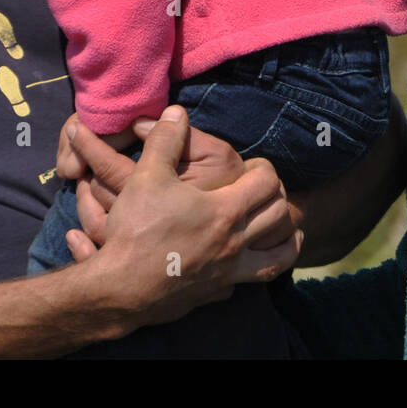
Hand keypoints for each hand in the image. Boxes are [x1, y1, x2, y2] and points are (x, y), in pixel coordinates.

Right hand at [62, 106, 301, 335]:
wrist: (119, 289)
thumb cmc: (136, 230)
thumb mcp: (147, 176)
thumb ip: (165, 140)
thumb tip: (177, 112)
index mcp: (225, 211)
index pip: (267, 183)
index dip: (265, 169)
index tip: (255, 166)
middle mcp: (235, 243)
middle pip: (278, 217)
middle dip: (278, 199)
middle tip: (266, 191)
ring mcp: (227, 273)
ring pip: (276, 261)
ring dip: (285, 244)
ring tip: (286, 234)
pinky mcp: (212, 295)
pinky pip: (239, 285)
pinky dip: (244, 274)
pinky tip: (236, 269)